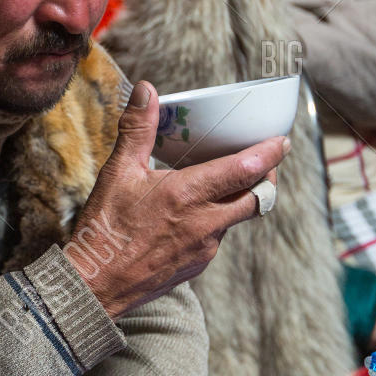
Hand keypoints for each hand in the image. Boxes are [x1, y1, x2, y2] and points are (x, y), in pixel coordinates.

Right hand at [65, 81, 289, 317]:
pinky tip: (193, 214)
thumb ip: (138, 129)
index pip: (247, 170)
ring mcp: (205, 248)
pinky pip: (217, 238)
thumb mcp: (118, 172)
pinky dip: (215, 221)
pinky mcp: (197, 267)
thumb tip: (146, 90)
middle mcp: (206, 223)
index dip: (270, 154)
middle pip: (258, 197)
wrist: (94, 286)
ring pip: (236, 218)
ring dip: (238, 199)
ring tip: (223, 183)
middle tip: (264, 161)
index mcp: (188, 194)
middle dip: (266, 177)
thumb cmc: (104, 228)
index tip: (282, 140)